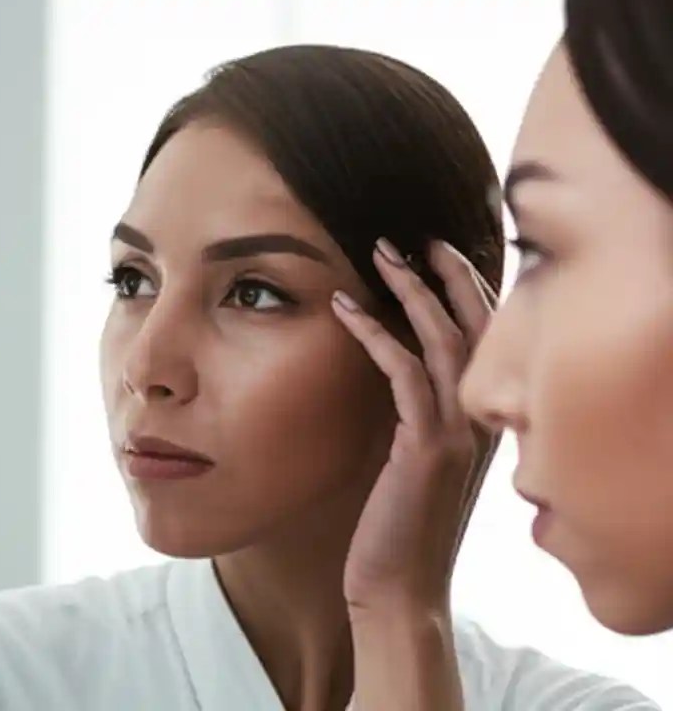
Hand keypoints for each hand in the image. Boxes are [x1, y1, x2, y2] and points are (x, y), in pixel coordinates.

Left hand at [333, 238, 500, 613]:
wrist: (397, 591)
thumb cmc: (394, 530)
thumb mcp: (406, 463)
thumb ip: (408, 417)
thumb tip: (382, 371)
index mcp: (479, 423)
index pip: (486, 340)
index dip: (465, 292)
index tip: (434, 256)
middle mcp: (479, 423)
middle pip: (477, 327)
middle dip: (447, 275)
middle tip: (412, 239)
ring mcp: (457, 435)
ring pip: (444, 341)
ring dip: (412, 291)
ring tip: (382, 254)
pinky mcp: (425, 450)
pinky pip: (402, 374)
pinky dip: (374, 334)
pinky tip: (344, 308)